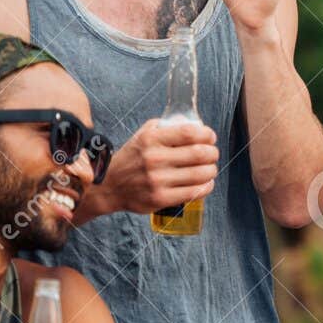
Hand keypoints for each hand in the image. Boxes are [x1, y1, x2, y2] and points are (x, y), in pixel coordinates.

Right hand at [96, 117, 217, 215]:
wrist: (109, 186)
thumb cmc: (132, 159)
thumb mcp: (143, 135)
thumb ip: (166, 126)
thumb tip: (194, 123)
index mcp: (151, 139)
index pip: (189, 133)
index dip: (207, 134)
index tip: (210, 137)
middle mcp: (154, 159)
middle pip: (199, 154)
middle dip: (213, 153)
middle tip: (212, 154)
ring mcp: (157, 180)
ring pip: (200, 174)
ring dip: (211, 170)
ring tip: (210, 169)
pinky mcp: (160, 199)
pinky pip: (194, 192)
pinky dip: (206, 187)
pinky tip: (205, 183)